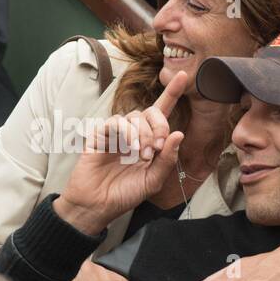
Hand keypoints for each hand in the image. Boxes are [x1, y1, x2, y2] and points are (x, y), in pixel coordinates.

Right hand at [54, 71, 186, 233]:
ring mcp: (116, 132)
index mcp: (148, 141)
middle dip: (159, 126)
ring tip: (141, 156)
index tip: (182, 75)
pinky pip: (117, 122)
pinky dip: (127, 132)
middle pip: (152, 112)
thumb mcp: (152, 181)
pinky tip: (128, 148)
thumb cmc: (124, 194)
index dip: (172, 93)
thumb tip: (179, 134)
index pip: (162, 113)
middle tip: (156, 148)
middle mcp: (133, 133)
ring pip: (135, 116)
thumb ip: (167, 160)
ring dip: (143, 134)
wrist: (97, 205)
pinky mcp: (100, 133)